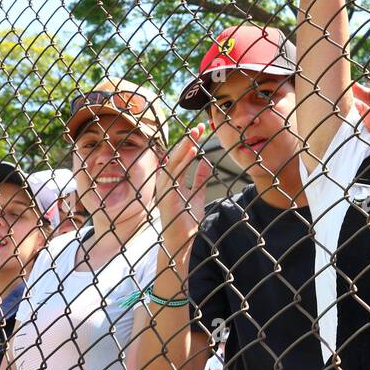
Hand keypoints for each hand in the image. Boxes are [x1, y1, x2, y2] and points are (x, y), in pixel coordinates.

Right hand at [158, 125, 212, 245]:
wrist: (182, 243)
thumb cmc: (187, 221)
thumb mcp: (196, 196)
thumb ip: (199, 179)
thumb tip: (205, 161)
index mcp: (172, 182)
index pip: (180, 158)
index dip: (189, 144)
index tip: (200, 130)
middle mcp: (166, 184)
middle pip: (175, 157)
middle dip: (187, 141)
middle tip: (199, 127)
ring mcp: (164, 190)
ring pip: (173, 163)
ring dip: (184, 148)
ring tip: (194, 135)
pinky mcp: (166, 197)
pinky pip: (174, 176)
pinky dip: (183, 163)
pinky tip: (192, 152)